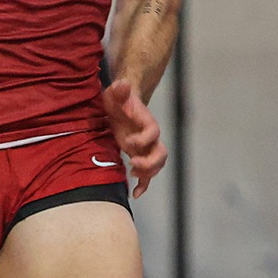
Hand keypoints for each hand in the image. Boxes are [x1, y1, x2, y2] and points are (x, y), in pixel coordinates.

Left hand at [102, 78, 166, 197]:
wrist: (123, 105)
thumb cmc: (119, 99)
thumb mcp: (116, 91)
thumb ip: (120, 88)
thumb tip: (123, 83)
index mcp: (146, 122)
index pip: (153, 132)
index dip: (144, 139)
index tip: (127, 142)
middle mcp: (149, 137)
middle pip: (161, 153)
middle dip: (149, 162)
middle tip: (133, 164)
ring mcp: (145, 148)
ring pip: (156, 165)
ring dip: (147, 174)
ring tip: (132, 175)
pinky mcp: (138, 155)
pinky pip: (146, 174)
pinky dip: (143, 185)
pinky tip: (135, 194)